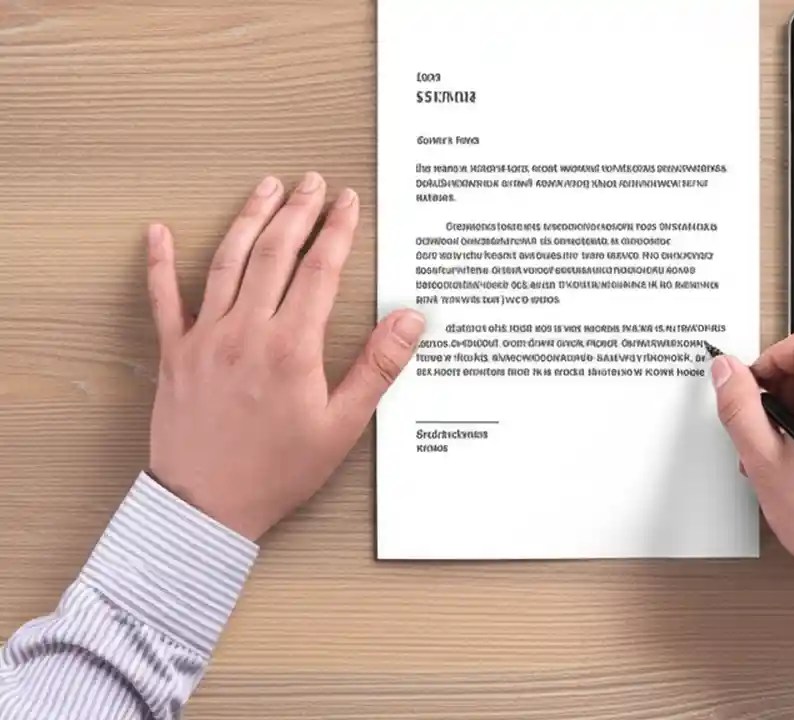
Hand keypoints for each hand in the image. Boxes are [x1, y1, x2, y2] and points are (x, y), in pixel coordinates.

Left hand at [145, 173, 424, 540]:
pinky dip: (161, 262)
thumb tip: (410, 321)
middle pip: (274, 253)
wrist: (206, 507)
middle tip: (313, 182)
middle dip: (298, 211)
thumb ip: (377, 368)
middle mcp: (246, 332)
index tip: (349, 203)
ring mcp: (205, 339)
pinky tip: (161, 232)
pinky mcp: (175, 354)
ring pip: (227, 261)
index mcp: (291, 348)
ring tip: (266, 188)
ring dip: (248, 219)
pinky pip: (163, 299)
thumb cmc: (277, 471)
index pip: (319, 271)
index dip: (338, 231)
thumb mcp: (342, 426)